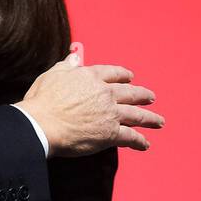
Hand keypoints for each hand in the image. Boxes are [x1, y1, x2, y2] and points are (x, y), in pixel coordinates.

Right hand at [15, 52, 163, 155]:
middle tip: (151, 97)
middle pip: (130, 93)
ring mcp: (110, 114)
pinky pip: (130, 137)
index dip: (124, 75)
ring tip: (158, 121)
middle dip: (142, 95)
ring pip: (136, 115)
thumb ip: (67, 65)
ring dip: (149, 118)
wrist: (42, 124)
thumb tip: (74, 56)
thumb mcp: (53, 74)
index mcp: (91, 76)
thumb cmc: (43, 100)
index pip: (113, 73)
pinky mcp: (110, 133)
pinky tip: (145, 144)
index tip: (130, 77)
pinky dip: (139, 141)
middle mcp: (105, 93)